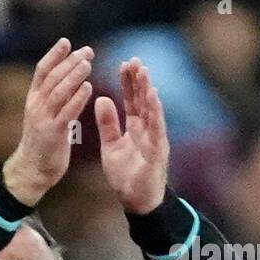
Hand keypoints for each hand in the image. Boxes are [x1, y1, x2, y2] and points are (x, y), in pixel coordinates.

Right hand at [2, 37, 93, 206]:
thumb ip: (54, 96)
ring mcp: (43, 120)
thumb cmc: (42, 142)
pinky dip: (77, 98)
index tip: (67, 41)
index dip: (54, 55)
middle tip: (87, 51)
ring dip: (73, 76)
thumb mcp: (44, 114)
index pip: (42, 71)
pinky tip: (88, 88)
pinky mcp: (52, 134)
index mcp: (33, 100)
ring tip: (87, 63)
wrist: (32, 170)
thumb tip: (69, 74)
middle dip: (69, 62)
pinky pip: (66, 112)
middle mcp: (36, 106)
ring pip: (58, 92)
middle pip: (52, 77)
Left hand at [94, 58, 168, 214]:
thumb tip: (102, 99)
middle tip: (133, 59)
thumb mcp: (110, 146)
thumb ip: (107, 124)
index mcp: (135, 127)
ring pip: (152, 110)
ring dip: (148, 90)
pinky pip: (156, 128)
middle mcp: (147, 129)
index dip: (128, 82)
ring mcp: (155, 138)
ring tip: (143, 72)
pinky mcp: (158, 150)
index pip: (132, 100)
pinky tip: (152, 97)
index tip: (123, 63)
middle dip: (139, 80)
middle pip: (143, 100)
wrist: (136, 200)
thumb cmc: (126, 174)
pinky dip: (155, 112)